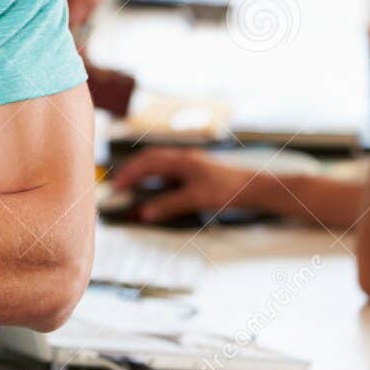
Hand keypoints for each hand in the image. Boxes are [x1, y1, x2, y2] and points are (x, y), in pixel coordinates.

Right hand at [109, 147, 256, 222]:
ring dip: (144, 171)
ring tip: (134, 184)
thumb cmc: (226, 190)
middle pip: (150, 158)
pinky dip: (158, 175)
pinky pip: (170, 167)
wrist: (252, 187)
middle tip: (120, 185)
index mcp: (180, 160)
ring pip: (160, 161)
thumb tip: (145, 213)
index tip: (117, 187)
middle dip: (133, 170)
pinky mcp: (196, 168)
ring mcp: (190, 161)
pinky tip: (158, 186)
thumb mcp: (195, 199)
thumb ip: (169, 205)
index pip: (147, 164)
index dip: (129, 174)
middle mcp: (183, 156)